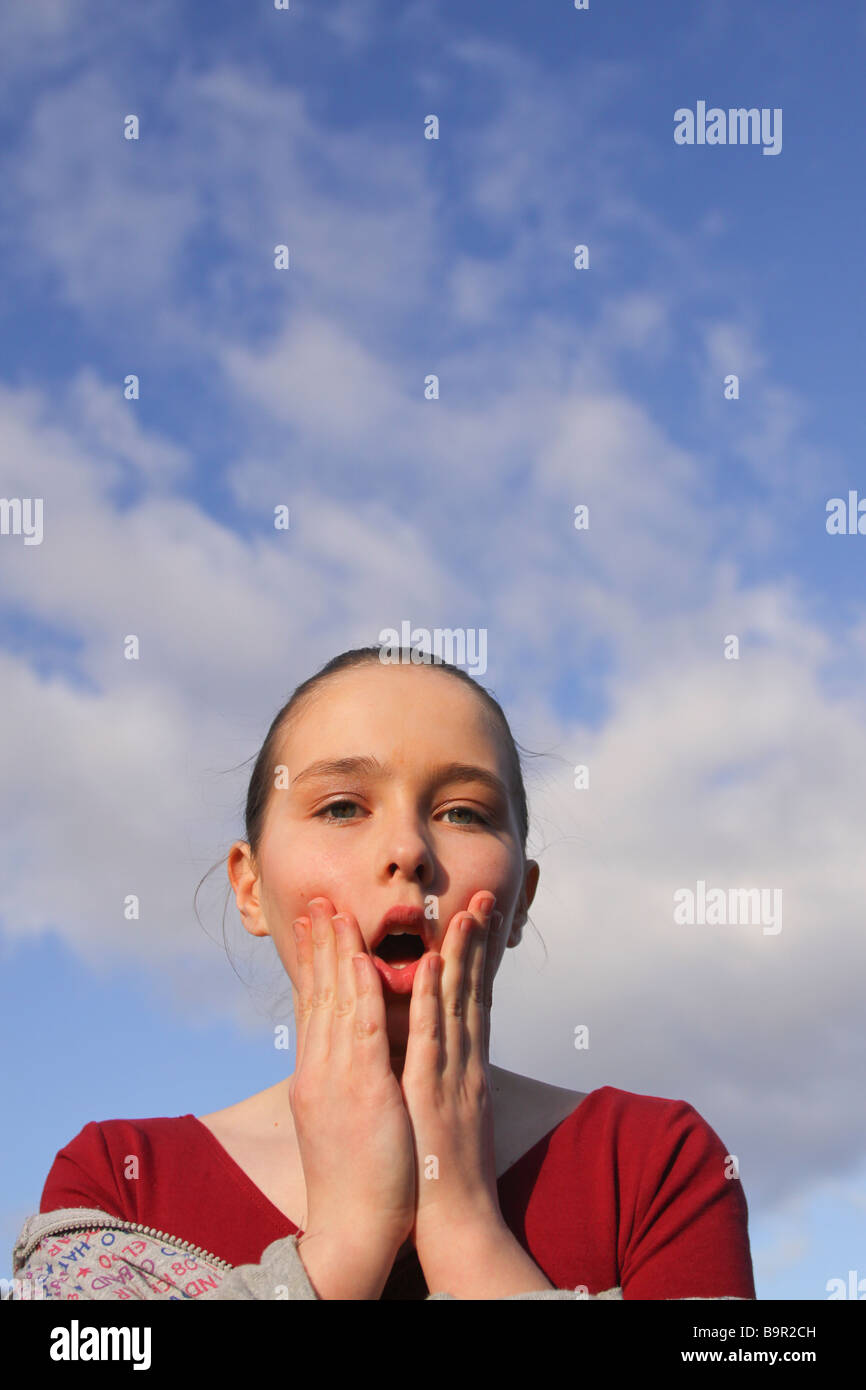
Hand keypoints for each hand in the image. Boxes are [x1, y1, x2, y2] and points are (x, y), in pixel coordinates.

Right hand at [288, 897, 416, 1253]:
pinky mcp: (365, 1091)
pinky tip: (367, 959)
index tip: (311, 927)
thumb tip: (346, 1057)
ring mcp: (340, 1079)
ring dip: (341, 951)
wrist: (352, 1230)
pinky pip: (365, 1029)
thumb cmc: (356, 1180)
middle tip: (318, 901)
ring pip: (340, 1001)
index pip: (313, 1007)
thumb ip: (339, 1083)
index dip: (314, 964)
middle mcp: (322, 1071)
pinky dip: (365, 991)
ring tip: (339, 910)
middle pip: (320, 995)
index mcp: (317, 1077)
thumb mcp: (338, 1121)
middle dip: (320, 944)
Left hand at [399, 891, 505, 1252]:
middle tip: (485, 895)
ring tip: (466, 910)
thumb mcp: (454, 1111)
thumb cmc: (447, 1171)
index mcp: (469, 1066)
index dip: (479, 956)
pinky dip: (433, 1000)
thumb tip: (448, 1050)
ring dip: (461, 955)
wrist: (459, 1223)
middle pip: (475, 990)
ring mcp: (453, 1075)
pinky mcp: (432, 1093)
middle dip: (479, 942)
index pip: (476, 998)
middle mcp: (467, 1063)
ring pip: (457, 1003)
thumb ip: (452, 1075)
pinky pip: (432, 1038)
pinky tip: (432, 967)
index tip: (480, 917)